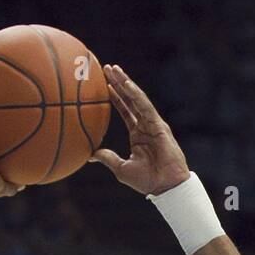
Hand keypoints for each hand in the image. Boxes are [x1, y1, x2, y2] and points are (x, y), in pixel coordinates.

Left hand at [90, 64, 189, 195]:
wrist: (164, 187)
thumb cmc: (146, 181)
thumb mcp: (121, 168)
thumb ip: (107, 157)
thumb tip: (90, 154)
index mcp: (138, 134)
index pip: (125, 110)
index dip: (115, 96)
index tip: (104, 83)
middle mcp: (145, 125)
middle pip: (130, 99)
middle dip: (119, 82)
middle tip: (107, 67)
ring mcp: (153, 123)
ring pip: (137, 98)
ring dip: (126, 82)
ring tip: (114, 69)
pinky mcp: (159, 125)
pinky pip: (146, 106)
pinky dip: (136, 95)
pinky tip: (126, 84)